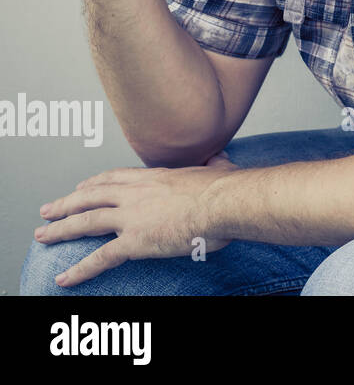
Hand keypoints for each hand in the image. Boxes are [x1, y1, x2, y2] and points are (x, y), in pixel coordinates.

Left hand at [32, 151, 239, 287]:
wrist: (226, 201)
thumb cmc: (228, 189)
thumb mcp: (220, 169)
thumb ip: (215, 164)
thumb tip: (221, 158)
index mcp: (155, 177)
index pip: (115, 177)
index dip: (94, 183)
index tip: (81, 186)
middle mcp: (137, 193)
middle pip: (91, 196)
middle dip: (66, 203)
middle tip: (47, 210)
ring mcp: (133, 217)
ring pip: (86, 222)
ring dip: (60, 229)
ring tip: (42, 235)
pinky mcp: (136, 241)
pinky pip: (101, 258)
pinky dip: (80, 269)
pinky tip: (65, 278)